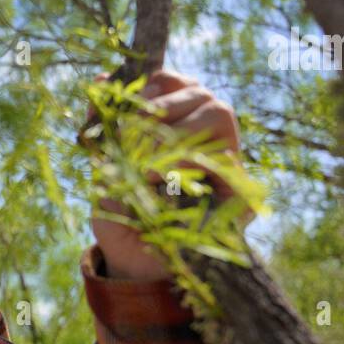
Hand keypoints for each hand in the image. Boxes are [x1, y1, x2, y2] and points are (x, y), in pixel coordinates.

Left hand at [89, 69, 245, 280]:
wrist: (136, 265)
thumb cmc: (122, 214)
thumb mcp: (104, 166)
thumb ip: (103, 126)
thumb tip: (100, 79)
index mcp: (178, 122)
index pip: (173, 81)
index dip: (150, 88)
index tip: (123, 109)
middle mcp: (209, 137)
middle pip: (201, 94)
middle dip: (159, 113)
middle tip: (129, 144)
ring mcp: (230, 162)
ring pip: (217, 114)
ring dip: (174, 135)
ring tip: (145, 167)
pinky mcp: (243, 193)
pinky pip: (227, 159)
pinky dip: (189, 162)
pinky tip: (160, 180)